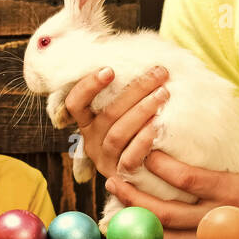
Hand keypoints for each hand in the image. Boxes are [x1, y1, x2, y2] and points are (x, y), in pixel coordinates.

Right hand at [64, 65, 170, 180]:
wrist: (147, 175)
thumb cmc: (137, 131)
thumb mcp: (124, 112)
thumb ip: (125, 92)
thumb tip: (146, 63)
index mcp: (87, 123)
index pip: (75, 103)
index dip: (89, 86)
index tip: (110, 70)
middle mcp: (92, 141)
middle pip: (108, 114)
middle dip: (136, 90)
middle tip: (159, 73)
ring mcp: (105, 160)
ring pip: (118, 134)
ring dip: (142, 111)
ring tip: (163, 94)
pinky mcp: (121, 175)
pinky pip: (130, 158)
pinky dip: (144, 140)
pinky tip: (160, 125)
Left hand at [105, 153, 238, 238]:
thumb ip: (213, 162)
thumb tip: (177, 136)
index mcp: (229, 190)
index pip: (186, 179)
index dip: (159, 166)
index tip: (142, 150)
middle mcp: (218, 217)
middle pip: (165, 212)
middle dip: (134, 195)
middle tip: (115, 178)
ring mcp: (212, 238)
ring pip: (164, 233)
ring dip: (137, 217)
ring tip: (118, 199)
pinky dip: (153, 234)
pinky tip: (137, 221)